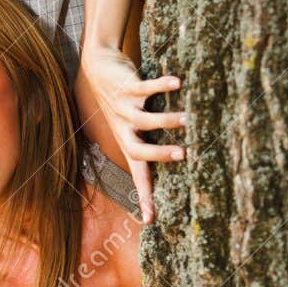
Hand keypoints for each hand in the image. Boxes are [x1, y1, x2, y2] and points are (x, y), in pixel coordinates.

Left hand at [81, 49, 184, 221]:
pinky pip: (145, 87)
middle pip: (137, 150)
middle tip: (183, 155)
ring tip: (189, 119)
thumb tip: (179, 155)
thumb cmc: (122, 100)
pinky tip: (178, 82)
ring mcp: (124, 108)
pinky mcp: (126, 86)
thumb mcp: (130, 123)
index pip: (137, 174)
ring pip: (145, 119)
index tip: (151, 219)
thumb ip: (148, 137)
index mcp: (126, 141)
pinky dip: (161, 85)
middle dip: (159, 154)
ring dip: (167, 120)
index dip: (144, 196)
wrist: (98, 67)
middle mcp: (124, 128)